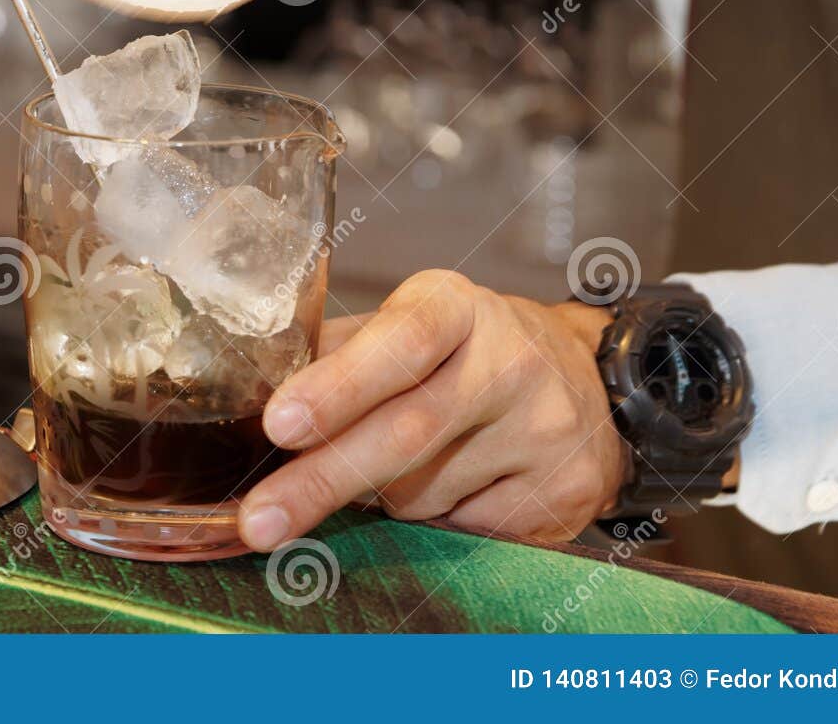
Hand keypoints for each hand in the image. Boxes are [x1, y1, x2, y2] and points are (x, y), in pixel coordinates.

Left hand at [238, 271, 628, 548]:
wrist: (588, 381)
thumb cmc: (468, 352)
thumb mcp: (409, 327)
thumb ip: (338, 356)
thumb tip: (250, 397)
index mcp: (456, 306)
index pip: (398, 343)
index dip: (337, 386)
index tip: (279, 424)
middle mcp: (510, 360)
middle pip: (405, 433)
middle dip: (321, 481)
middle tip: (259, 518)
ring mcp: (545, 429)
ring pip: (424, 494)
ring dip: (382, 497)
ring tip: (404, 463)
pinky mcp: (567, 491)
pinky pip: (463, 530)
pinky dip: (433, 521)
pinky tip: (455, 486)